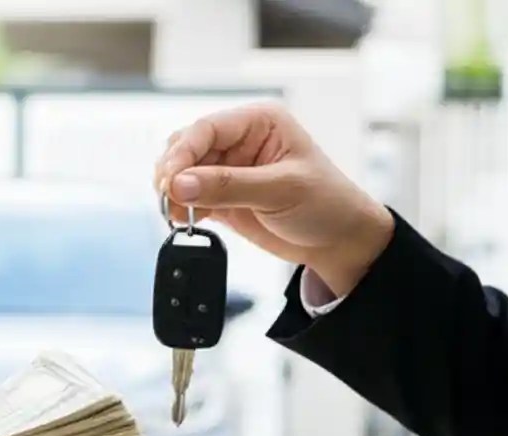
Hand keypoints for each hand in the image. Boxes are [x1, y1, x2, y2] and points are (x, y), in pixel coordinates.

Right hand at [154, 101, 395, 296]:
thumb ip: (229, 186)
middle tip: (168, 197)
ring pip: (184, 173)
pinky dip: (181, 208)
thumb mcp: (281, 190)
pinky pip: (190, 197)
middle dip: (173, 172)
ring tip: (175, 212)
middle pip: (188, 147)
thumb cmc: (327, 204)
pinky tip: (182, 219)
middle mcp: (241, 141)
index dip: (183, 152)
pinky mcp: (223, 197)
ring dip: (174, 191)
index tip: (170, 179)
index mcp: (259, 122)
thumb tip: (181, 184)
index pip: (207, 128)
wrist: (339, 242)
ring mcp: (230, 170)